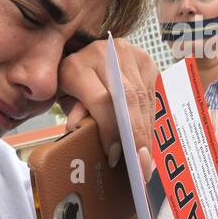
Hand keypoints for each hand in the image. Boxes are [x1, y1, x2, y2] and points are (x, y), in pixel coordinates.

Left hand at [57, 38, 157, 170]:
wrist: (82, 54)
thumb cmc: (71, 81)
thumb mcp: (65, 98)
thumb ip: (74, 112)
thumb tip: (77, 130)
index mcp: (79, 66)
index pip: (101, 100)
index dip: (110, 130)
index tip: (114, 155)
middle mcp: (107, 55)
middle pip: (128, 100)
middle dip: (136, 136)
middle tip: (140, 164)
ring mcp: (130, 55)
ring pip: (143, 99)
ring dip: (146, 132)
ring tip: (147, 159)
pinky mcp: (146, 61)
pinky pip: (151, 96)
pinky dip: (150, 121)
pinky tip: (149, 140)